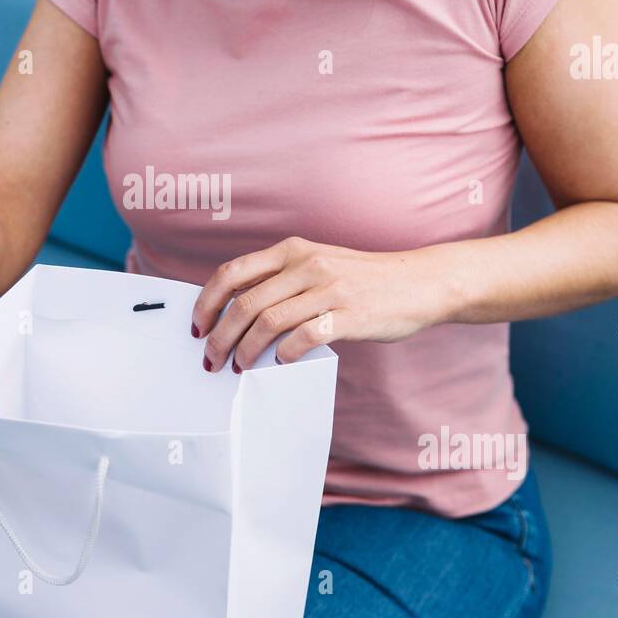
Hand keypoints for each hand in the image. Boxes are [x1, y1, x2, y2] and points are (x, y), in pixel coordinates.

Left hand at [190, 237, 449, 371]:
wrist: (420, 282)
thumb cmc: (364, 280)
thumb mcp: (319, 264)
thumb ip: (283, 279)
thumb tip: (236, 312)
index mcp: (293, 250)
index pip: (232, 273)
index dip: (207, 302)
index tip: (198, 327)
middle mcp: (307, 264)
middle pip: (244, 303)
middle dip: (220, 336)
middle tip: (211, 359)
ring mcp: (329, 288)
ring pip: (267, 322)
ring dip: (246, 351)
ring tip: (240, 367)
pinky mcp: (349, 315)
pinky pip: (303, 337)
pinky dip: (284, 353)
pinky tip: (280, 362)